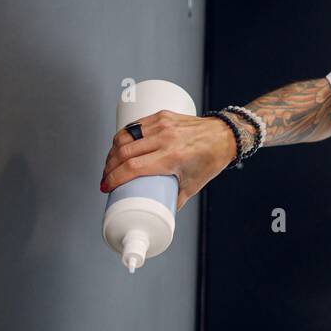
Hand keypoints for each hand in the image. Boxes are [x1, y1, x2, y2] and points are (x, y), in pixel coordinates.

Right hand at [100, 110, 238, 210]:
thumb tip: (157, 215)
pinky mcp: (161, 116)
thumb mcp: (193, 185)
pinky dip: (122, 137)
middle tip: (106, 178)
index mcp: (173, 156)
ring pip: (125, 136)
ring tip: (110, 164)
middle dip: (109, 167)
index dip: (114, 178)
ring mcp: (162, 124)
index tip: (106, 186)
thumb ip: (173, 201)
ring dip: (112, 152)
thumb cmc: (211, 159)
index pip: (132, 167)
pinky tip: (119, 147)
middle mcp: (165, 138)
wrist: (225, 135)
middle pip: (123, 152)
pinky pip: (134, 125)